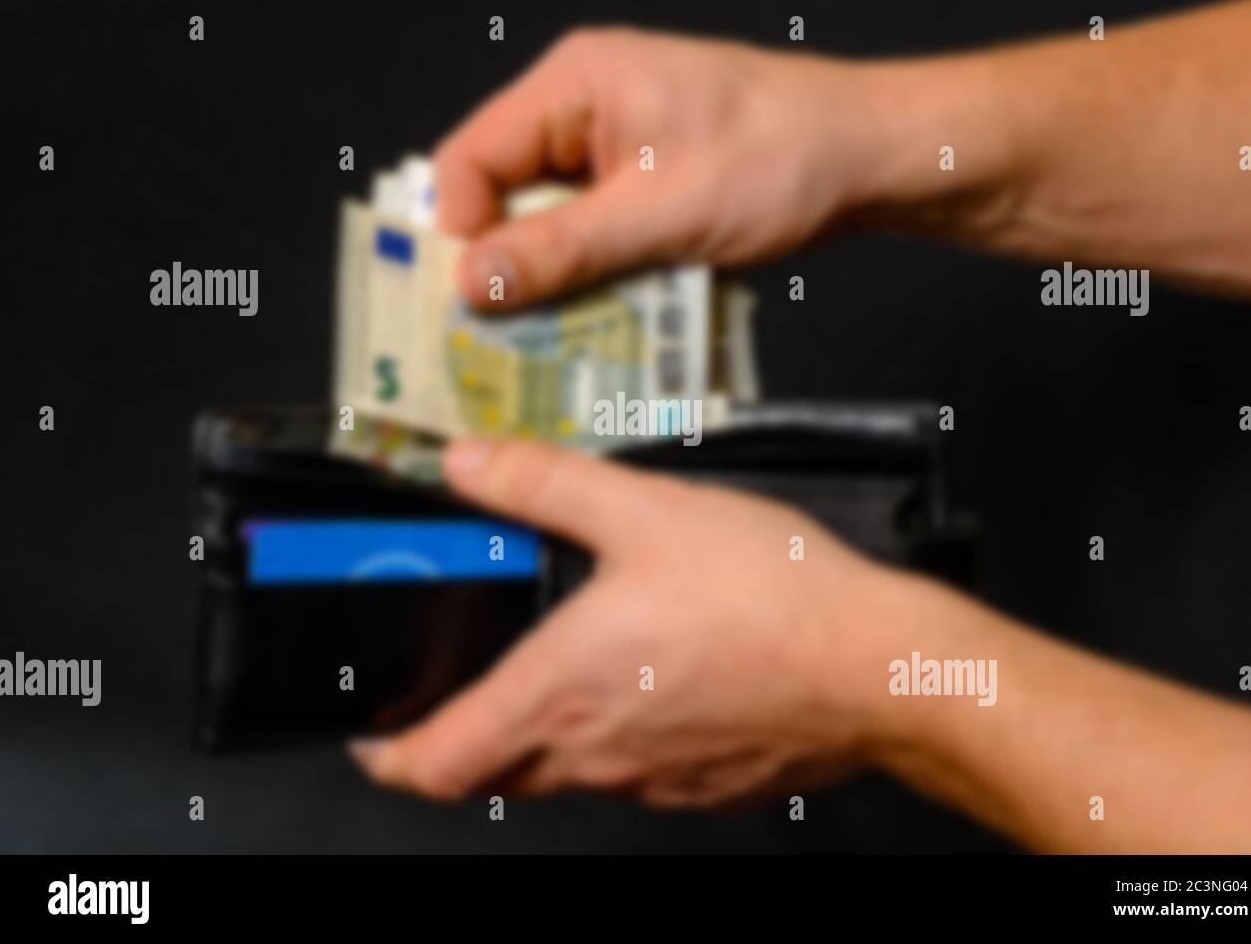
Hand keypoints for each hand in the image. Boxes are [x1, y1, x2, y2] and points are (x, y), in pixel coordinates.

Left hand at [349, 436, 908, 807]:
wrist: (876, 665)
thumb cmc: (766, 594)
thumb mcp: (639, 509)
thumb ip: (540, 483)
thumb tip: (465, 464)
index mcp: (557, 694)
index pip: (432, 766)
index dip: (387, 755)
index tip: (374, 735)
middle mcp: (594, 755)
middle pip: (496, 774)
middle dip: (471, 736)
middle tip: (476, 681)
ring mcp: (653, 782)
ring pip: (572, 773)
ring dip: (557, 728)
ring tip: (585, 658)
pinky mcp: (707, 787)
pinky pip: (641, 771)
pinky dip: (629, 734)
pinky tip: (667, 675)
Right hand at [434, 28, 888, 306]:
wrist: (869, 155)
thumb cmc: (779, 159)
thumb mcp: (662, 212)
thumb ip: (563, 249)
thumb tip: (472, 283)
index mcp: (574, 85)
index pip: (471, 157)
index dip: (461, 231)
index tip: (471, 301)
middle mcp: (581, 108)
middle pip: (502, 192)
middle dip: (505, 261)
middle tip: (503, 334)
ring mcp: (613, 146)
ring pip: (547, 221)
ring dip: (552, 276)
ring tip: (554, 334)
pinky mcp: (641, 182)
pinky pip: (590, 232)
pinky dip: (592, 273)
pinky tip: (602, 315)